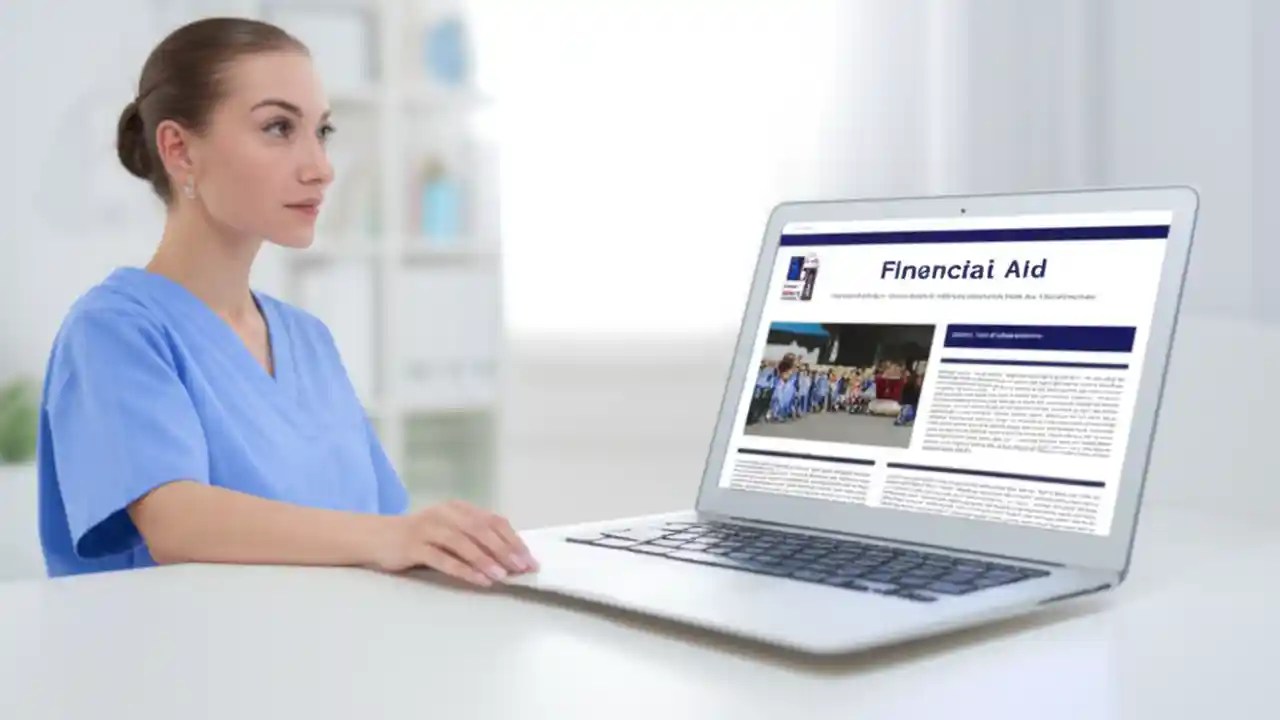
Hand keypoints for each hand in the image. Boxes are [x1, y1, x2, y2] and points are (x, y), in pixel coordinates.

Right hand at [372, 500, 538, 586]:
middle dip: (505, 549)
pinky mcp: (414, 546)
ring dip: (485, 559)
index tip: (529, 559)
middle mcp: (446, 514)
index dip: (513, 540)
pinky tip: (479, 580)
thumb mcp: (450, 531)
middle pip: (481, 530)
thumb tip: (509, 558)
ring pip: (463, 542)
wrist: (377, 537)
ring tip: (502, 575)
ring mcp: (428, 528)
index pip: (493, 521)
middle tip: (521, 567)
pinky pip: (443, 558)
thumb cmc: (420, 538)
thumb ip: (474, 539)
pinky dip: (464, 569)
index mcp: (459, 508)